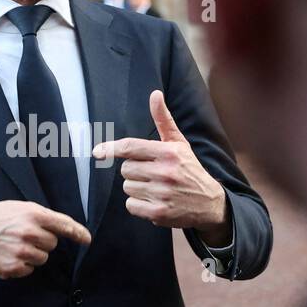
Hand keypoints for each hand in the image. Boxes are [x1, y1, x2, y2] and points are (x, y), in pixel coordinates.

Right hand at [0, 201, 91, 279]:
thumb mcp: (17, 208)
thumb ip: (39, 217)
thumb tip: (61, 229)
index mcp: (33, 214)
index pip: (63, 224)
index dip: (78, 233)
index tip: (87, 239)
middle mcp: (30, 232)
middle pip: (52, 244)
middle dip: (42, 242)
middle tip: (22, 236)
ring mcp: (22, 251)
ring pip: (42, 258)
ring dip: (32, 255)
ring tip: (12, 245)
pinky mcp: (14, 267)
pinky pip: (29, 270)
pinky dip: (21, 266)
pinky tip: (6, 255)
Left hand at [93, 90, 229, 244]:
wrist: (210, 203)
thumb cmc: (189, 169)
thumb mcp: (179, 143)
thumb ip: (163, 120)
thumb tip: (155, 94)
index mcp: (169, 152)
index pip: (131, 147)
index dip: (111, 149)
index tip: (97, 152)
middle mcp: (165, 172)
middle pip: (126, 169)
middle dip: (134, 171)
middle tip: (151, 174)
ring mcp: (162, 193)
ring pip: (127, 188)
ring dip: (136, 188)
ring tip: (155, 188)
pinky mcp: (159, 213)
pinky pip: (131, 205)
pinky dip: (138, 205)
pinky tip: (154, 202)